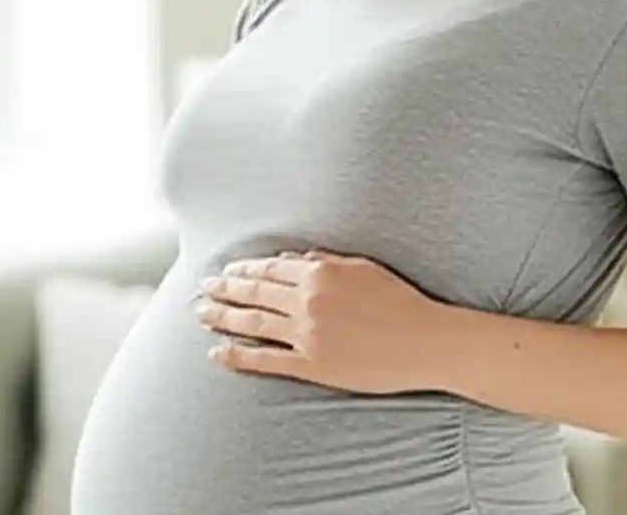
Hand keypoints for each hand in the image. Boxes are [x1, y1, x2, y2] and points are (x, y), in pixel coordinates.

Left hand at [194, 248, 449, 394]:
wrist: (424, 341)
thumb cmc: (399, 301)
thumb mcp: (362, 268)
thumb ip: (324, 261)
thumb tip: (292, 260)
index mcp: (319, 274)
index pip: (269, 270)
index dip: (243, 271)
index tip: (226, 272)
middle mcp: (307, 302)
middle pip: (254, 294)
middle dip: (224, 291)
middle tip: (203, 290)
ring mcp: (306, 335)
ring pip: (252, 324)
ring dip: (223, 319)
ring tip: (202, 316)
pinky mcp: (312, 365)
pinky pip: (266, 361)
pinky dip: (238, 357)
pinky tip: (217, 353)